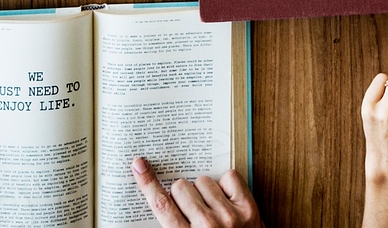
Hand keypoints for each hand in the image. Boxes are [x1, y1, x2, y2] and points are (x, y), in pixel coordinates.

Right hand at [131, 160, 261, 227]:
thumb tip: (160, 196)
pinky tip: (227, 201)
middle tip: (193, 209)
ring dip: (204, 191)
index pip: (161, 204)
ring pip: (203, 180)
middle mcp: (207, 226)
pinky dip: (227, 185)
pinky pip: (229, 176)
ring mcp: (229, 216)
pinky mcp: (248, 208)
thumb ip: (172, 224)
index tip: (139, 165)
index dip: (148, 183)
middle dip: (183, 195)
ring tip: (212, 209)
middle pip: (180, 187)